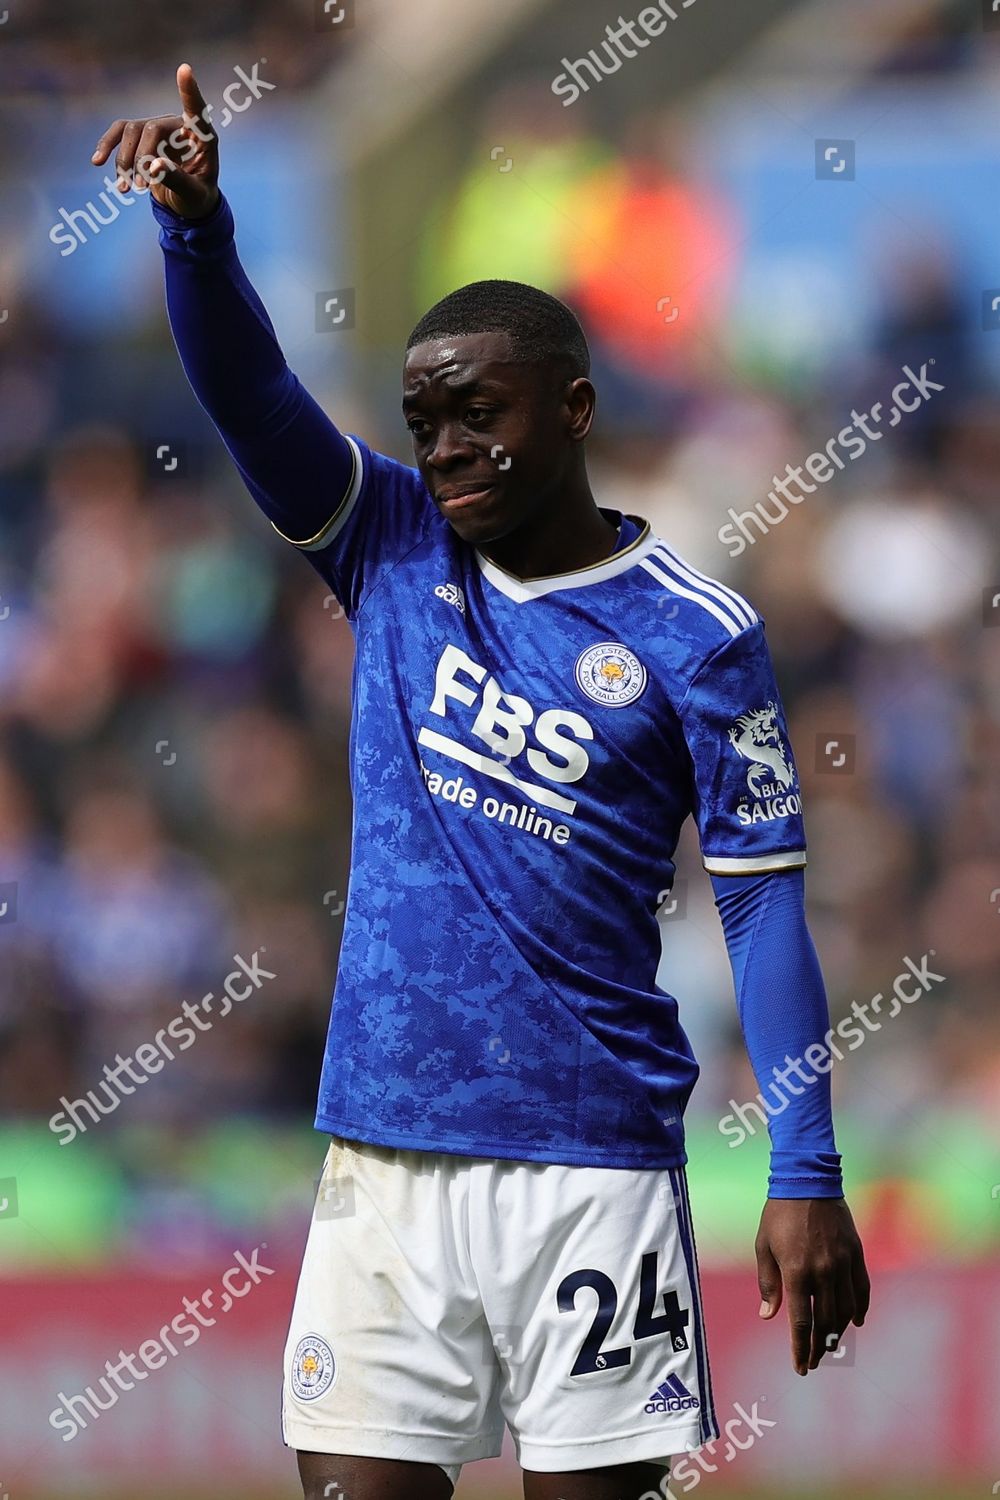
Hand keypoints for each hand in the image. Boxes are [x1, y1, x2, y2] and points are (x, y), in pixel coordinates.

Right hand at [91, 62, 219, 219]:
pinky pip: (119, 133)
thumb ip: (177, 180)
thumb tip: (153, 165)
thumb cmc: (197, 198)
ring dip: (124, 160)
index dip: (189, 91)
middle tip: (141, 187)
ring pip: (131, 131)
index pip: (196, 110)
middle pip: (151, 129)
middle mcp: (179, 126)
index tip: (185, 70)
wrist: (186, 204)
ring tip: (125, 189)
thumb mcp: (193, 195)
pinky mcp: (141, 137)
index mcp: (201, 137)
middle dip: (140, 158)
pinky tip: (97, 162)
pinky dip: (107, 147)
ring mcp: (159, 129)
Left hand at [755, 1197, 869, 1374]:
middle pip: (825, 1322)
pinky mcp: (855, 1253)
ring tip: (831, 1346)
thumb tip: (768, 1316)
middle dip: (820, 1347)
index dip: (801, 1349)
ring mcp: (842, 1263)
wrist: (807, 1180)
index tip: (801, 1367)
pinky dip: (860, 1309)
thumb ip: (768, 1283)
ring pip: (846, 1310)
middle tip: (815, 1362)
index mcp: (796, 1272)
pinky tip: (855, 1322)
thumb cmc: (779, 1214)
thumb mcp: (763, 1246)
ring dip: (839, 1332)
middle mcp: (822, 1272)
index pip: (801, 1323)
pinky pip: (862, 1289)